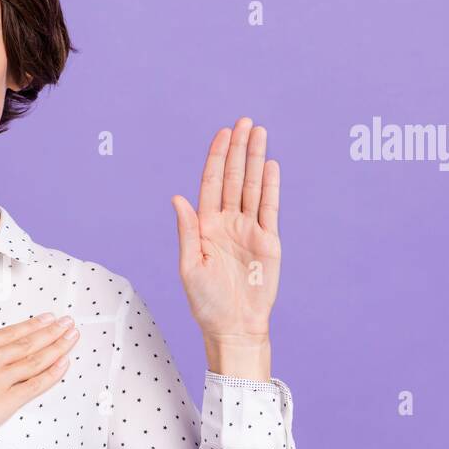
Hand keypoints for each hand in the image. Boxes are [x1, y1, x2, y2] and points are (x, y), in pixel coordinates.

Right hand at [0, 313, 79, 448]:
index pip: (9, 334)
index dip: (32, 325)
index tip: (47, 319)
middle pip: (27, 343)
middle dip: (52, 331)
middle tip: (69, 323)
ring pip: (34, 360)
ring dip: (57, 347)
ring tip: (72, 337)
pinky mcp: (3, 404)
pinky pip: (33, 385)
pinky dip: (52, 373)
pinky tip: (64, 364)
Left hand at [171, 117, 280, 343]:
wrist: (233, 326)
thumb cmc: (206, 302)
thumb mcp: (189, 266)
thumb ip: (187, 231)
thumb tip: (178, 198)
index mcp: (205, 227)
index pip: (212, 184)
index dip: (217, 158)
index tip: (222, 134)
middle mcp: (227, 223)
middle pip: (234, 179)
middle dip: (238, 149)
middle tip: (245, 121)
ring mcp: (249, 230)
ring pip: (253, 187)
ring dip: (255, 160)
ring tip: (260, 133)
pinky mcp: (268, 241)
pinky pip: (269, 207)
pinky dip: (270, 186)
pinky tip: (270, 165)